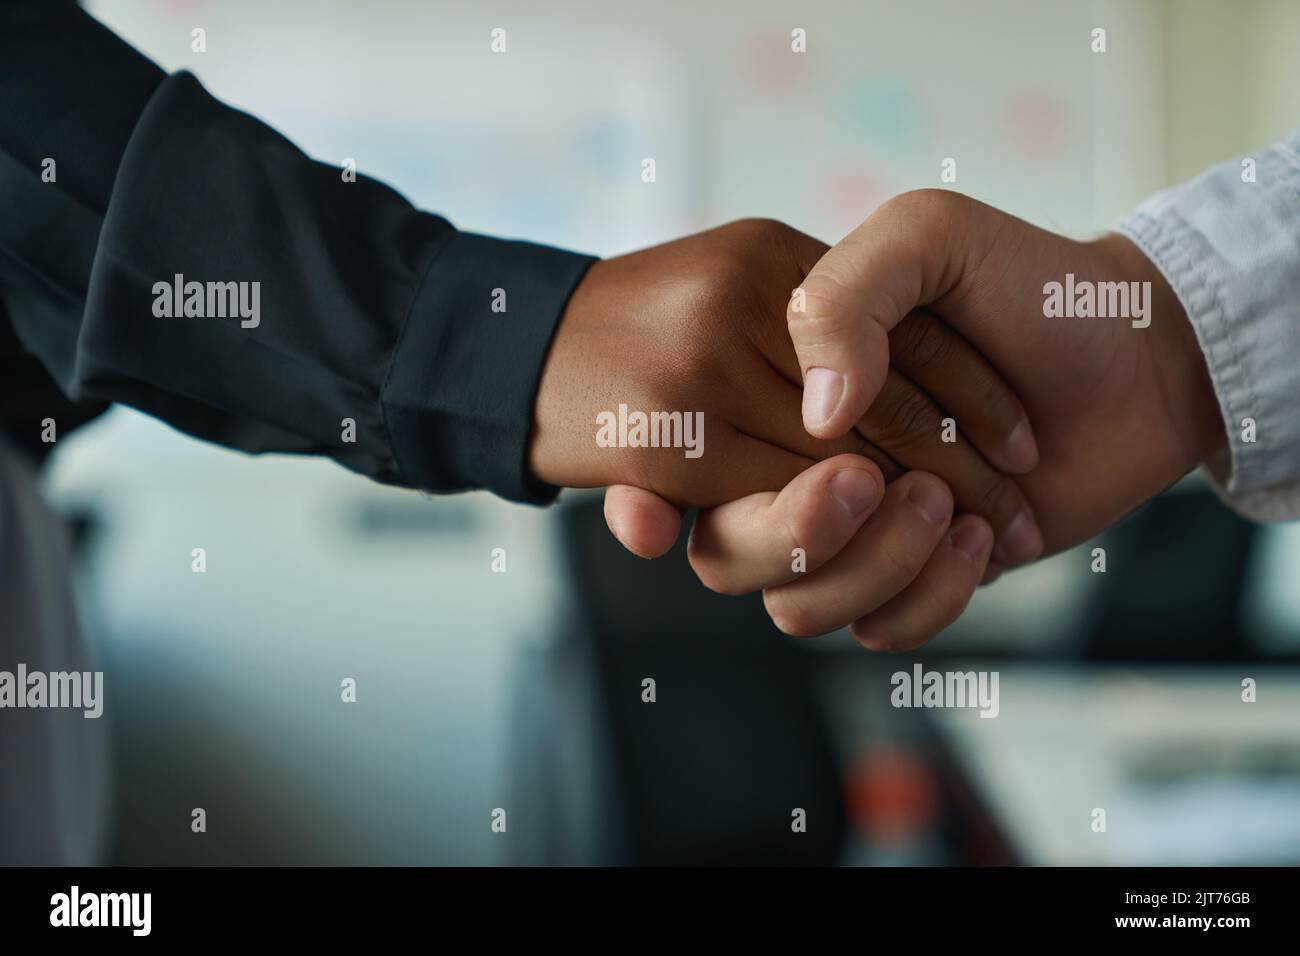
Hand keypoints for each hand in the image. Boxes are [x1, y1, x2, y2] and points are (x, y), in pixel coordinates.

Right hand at [608, 192, 1224, 648]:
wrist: (1134, 351)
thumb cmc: (1023, 284)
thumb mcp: (926, 238)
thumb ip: (845, 296)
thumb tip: (817, 416)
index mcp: (774, 396)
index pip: (682, 468)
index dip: (644, 504)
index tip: (645, 520)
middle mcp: (801, 471)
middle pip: (729, 556)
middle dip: (792, 535)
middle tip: (874, 480)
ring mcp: (860, 533)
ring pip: (801, 610)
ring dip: (876, 562)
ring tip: (953, 498)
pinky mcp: (918, 578)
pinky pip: (884, 630)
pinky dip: (933, 592)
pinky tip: (988, 534)